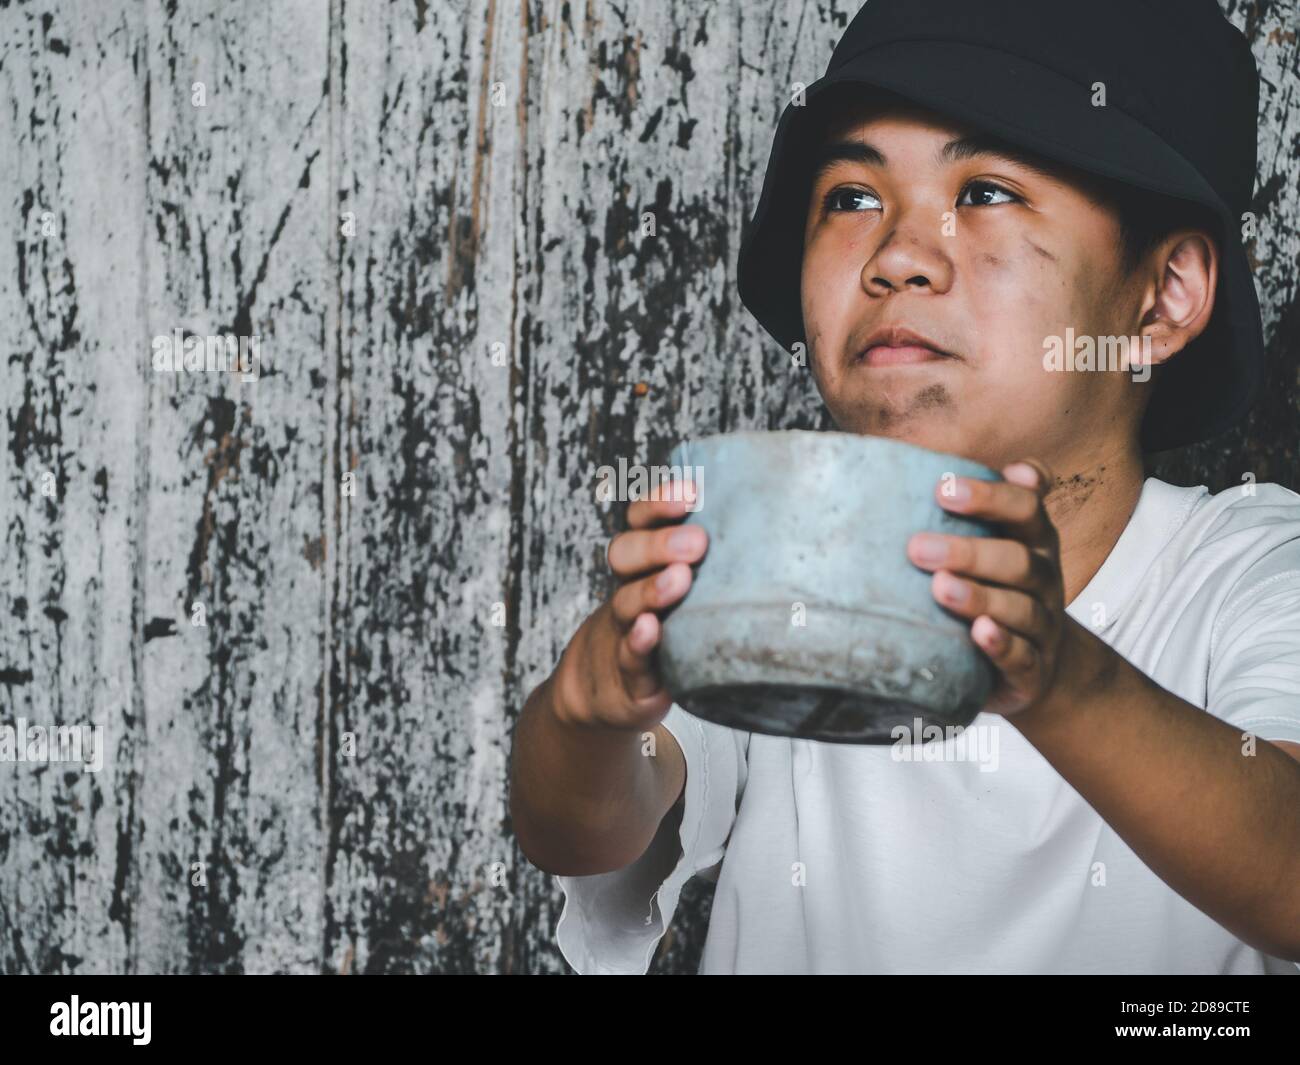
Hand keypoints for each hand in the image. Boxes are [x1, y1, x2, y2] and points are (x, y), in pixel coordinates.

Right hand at [551, 479, 707, 730]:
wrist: (607, 691)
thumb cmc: (667, 632)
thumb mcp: (691, 595)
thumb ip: (724, 566)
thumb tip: (799, 532)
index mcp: (644, 564)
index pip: (640, 521)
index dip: (659, 503)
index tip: (692, 491)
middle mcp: (629, 590)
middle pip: (625, 554)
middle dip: (659, 543)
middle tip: (697, 542)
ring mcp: (624, 632)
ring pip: (627, 604)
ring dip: (651, 589)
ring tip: (680, 579)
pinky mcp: (629, 676)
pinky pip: (629, 656)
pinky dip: (638, 642)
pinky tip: (649, 630)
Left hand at [905, 460, 1070, 717]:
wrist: (1038, 668)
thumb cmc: (996, 592)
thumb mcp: (991, 546)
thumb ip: (967, 511)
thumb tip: (905, 461)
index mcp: (1033, 541)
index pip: (1025, 508)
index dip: (990, 496)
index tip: (943, 489)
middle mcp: (1044, 579)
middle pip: (1018, 559)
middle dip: (968, 551)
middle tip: (916, 547)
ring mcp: (1043, 626)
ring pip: (1020, 609)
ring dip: (979, 597)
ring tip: (939, 588)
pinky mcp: (1034, 670)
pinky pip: (1023, 656)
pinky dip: (1002, 645)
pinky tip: (979, 634)